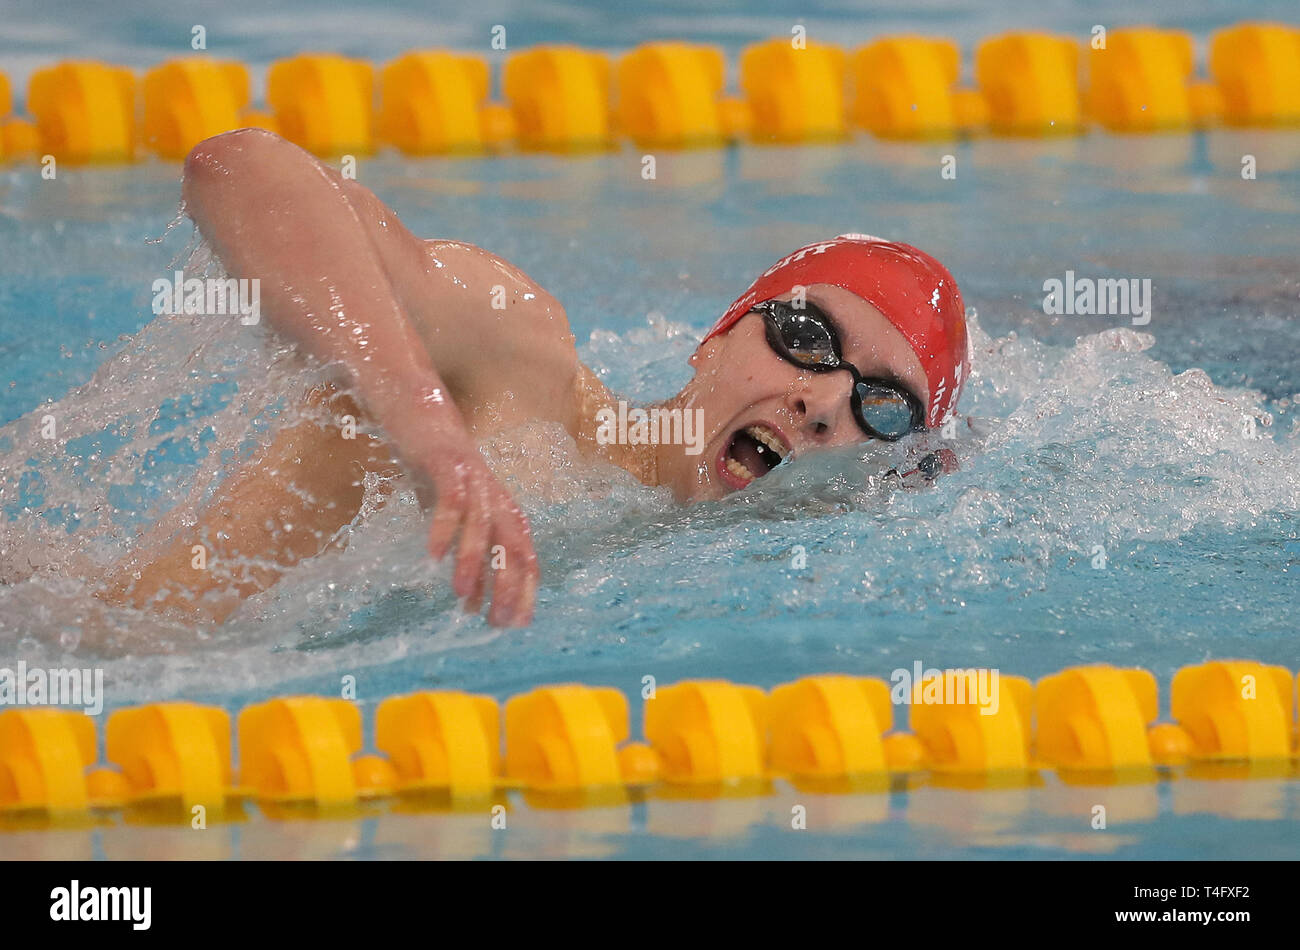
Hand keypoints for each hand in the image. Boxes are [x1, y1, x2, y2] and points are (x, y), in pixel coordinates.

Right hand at [385, 400, 538, 626]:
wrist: (419, 413)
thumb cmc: (438, 472)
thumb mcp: (454, 520)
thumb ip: (466, 557)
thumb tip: (472, 604)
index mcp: (503, 511)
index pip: (525, 556)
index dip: (524, 591)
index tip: (516, 625)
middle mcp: (496, 496)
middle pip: (514, 544)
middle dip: (508, 585)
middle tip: (497, 622)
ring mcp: (474, 479)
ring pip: (482, 524)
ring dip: (473, 561)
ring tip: (461, 594)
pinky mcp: (448, 463)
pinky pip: (451, 499)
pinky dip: (443, 526)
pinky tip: (432, 554)